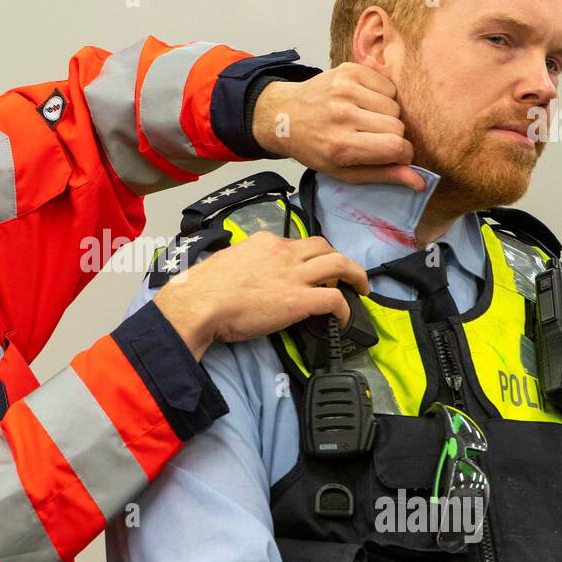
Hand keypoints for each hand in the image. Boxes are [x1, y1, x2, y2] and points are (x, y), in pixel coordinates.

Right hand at [153, 231, 367, 359]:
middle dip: (339, 259)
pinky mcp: (300, 300)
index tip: (309, 268)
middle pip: (324, 247)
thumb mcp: (225, 263)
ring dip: (356, 275)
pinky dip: (345, 309)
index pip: (296, 243)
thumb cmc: (203, 288)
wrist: (199, 304)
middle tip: (345, 274)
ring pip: (339, 264)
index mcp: (264, 243)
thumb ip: (243, 265)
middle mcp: (283, 253)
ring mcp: (294, 276)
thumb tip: (245, 276)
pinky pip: (335, 300)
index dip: (307, 256)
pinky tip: (344, 319)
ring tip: (362, 288)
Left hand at [252, 63, 424, 190]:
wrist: (284, 115)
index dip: (403, 154)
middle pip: (397, 126)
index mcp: (340, 145)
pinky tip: (364, 102)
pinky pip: (387, 84)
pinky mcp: (349, 70)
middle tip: (371, 137)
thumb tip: (420, 182)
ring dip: (387, 115)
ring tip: (365, 119)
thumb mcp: (344, 172)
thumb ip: (383, 175)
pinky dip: (382, 95)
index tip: (394, 155)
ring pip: (395, 105)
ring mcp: (345, 89)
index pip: (396, 146)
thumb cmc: (315, 148)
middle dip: (392, 135)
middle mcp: (342, 115)